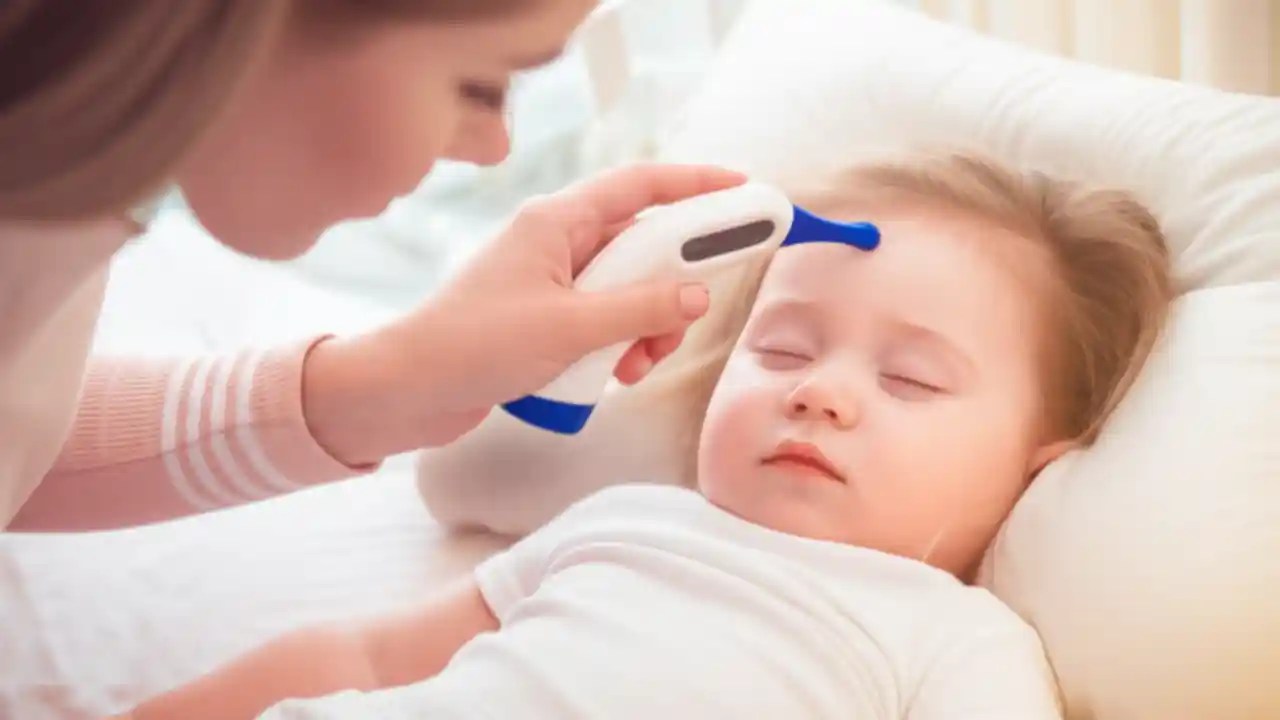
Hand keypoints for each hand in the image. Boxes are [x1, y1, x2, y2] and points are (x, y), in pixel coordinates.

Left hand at [303, 163, 746, 464]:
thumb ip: (640, 308)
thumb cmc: (472, 346)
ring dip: (645, 325)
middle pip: (641, 244)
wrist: (406, 393)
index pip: (640, 185)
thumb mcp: (569, 327)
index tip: (741, 188)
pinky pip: (603, 321)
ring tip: (637, 362)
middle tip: (688, 316)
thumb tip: (696, 295)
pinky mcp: (544, 320)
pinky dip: (618, 345)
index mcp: (555, 222)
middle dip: (671, 285)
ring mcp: (549, 283)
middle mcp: (555, 243)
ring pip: (627, 290)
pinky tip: (613, 376)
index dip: (695, 182)